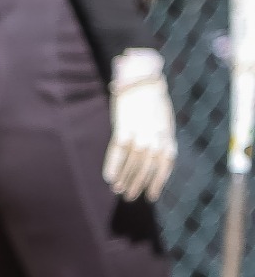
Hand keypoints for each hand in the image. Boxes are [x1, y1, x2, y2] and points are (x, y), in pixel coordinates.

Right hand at [103, 48, 176, 202]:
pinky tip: (108, 177)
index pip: (165, 163)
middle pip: (148, 166)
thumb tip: (153, 157)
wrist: (140, 79)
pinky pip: (118, 152)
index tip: (151, 196)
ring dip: (125, 178)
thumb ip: (160, 137)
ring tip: (117, 190)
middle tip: (130, 197)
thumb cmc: (150, 99)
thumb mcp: (162, 118)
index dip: (158, 181)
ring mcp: (140, 133)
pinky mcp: (124, 128)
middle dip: (139, 183)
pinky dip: (113, 166)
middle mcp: (156, 136)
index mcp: (167, 134)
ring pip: (133, 162)